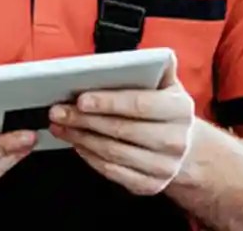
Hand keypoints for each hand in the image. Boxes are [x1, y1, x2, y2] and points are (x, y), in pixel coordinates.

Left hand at [48, 52, 194, 195]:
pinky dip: (89, 157)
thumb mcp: (167, 84)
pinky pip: (112, 171)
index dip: (108, 102)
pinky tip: (75, 143)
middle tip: (57, 110)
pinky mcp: (150, 185)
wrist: (185, 147)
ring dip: (80, 138)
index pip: (140, 105)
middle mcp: (175, 141)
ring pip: (112, 152)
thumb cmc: (165, 109)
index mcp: (180, 110)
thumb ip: (157, 67)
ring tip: (59, 124)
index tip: (81, 99)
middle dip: (84, 120)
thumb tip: (150, 56)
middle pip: (121, 130)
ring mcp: (164, 167)